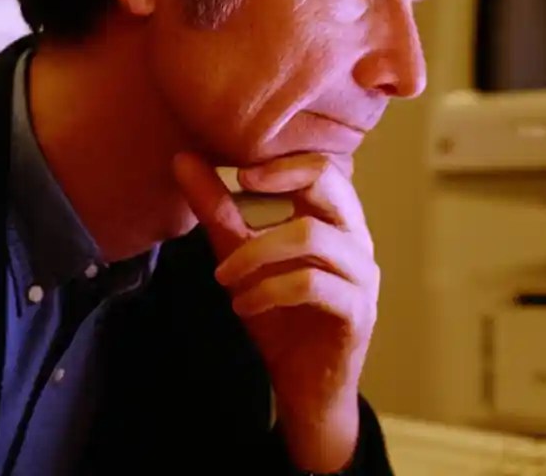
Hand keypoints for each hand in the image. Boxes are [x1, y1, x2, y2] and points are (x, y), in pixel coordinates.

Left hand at [172, 151, 377, 472]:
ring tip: (224, 276)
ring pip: (312, 236)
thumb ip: (218, 210)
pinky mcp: (356, 310)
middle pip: (331, 185)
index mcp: (335, 220)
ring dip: (257, 251)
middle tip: (238, 187)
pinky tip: (244, 304)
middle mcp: (356, 239)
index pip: (323, 168)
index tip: (238, 171)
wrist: (305, 385)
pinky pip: (311, 284)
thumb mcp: (241, 258)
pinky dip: (268, 290)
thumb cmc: (281, 316)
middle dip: (281, 180)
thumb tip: (184, 160)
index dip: (283, 162)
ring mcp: (361, 274)